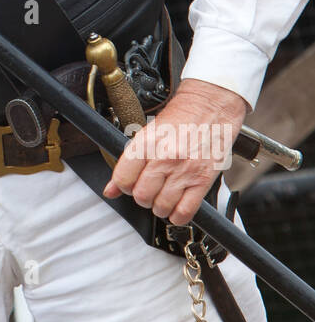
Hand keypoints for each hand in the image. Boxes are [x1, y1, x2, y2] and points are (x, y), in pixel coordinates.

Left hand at [102, 78, 247, 224]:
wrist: (211, 106)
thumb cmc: (181, 117)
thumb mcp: (148, 133)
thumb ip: (128, 162)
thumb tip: (111, 189)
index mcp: (147, 143)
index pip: (123, 179)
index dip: (124, 185)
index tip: (130, 183)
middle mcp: (165, 157)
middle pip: (141, 196)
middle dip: (143, 197)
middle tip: (150, 188)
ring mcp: (185, 170)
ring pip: (161, 207)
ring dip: (160, 206)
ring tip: (164, 195)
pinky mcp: (203, 180)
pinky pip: (184, 212)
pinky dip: (178, 216)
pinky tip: (178, 205)